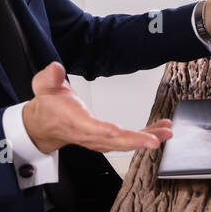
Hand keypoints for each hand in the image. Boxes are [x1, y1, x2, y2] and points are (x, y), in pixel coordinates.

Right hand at [22, 62, 173, 154]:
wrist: (46, 124)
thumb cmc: (50, 105)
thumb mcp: (43, 87)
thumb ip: (48, 78)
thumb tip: (55, 68)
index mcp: (75, 121)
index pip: (90, 127)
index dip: (104, 130)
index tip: (117, 131)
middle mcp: (89, 134)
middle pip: (114, 141)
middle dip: (136, 140)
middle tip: (157, 140)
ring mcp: (99, 140)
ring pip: (125, 142)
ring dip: (148, 137)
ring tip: (167, 131)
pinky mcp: (108, 139)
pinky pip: (129, 140)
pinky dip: (146, 135)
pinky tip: (161, 130)